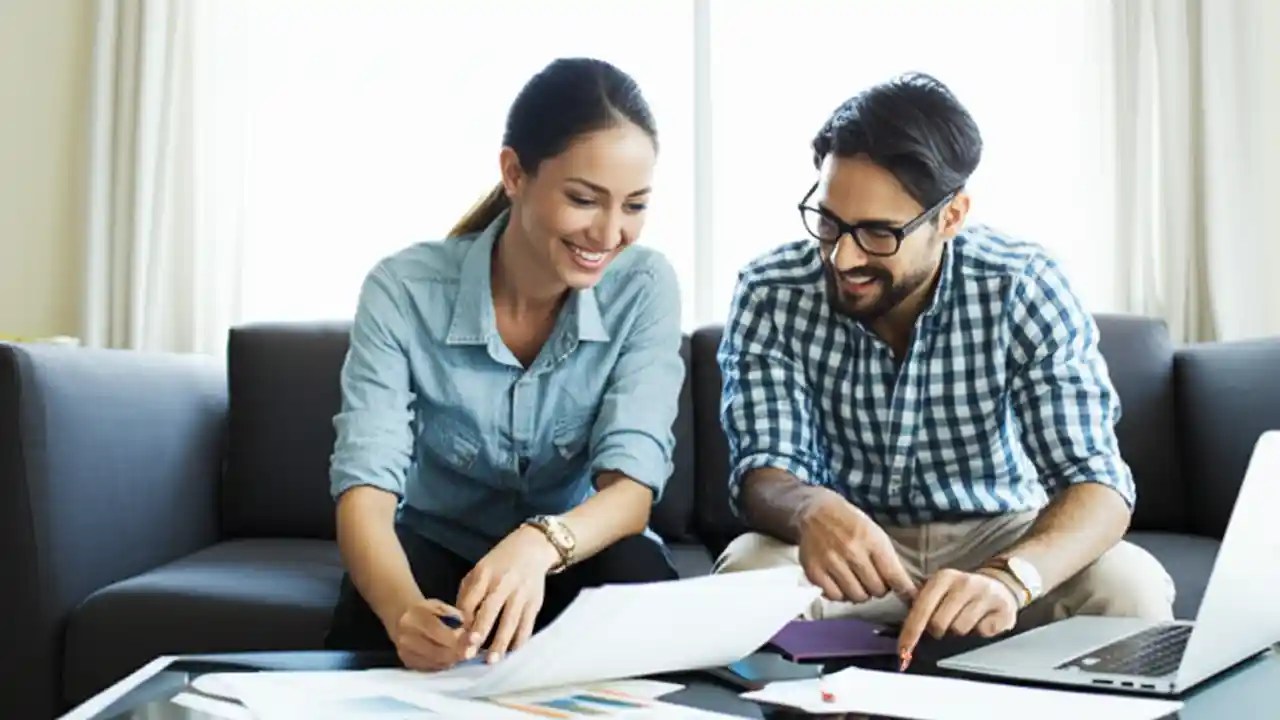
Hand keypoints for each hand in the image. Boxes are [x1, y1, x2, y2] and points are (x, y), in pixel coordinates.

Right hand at [389, 598, 471, 671]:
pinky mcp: (408, 662)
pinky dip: (444, 664)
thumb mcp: (441, 606)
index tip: (475, 640)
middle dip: (459, 653)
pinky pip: (431, 668)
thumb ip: (457, 617)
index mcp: (416, 617)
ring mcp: (405, 652)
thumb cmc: (426, 611)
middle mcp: (407, 636)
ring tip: (463, 653)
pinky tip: (450, 657)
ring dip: (453, 659)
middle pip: (439, 652)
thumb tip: (472, 633)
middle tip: (472, 651)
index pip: (441, 632)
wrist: (402, 619)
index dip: (460, 639)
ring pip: (437, 662)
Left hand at [457, 525, 560, 662]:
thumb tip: (457, 624)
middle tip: (469, 653)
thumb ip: (467, 594)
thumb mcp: (479, 570)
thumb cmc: (499, 563)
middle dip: (479, 632)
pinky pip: (527, 625)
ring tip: (491, 661)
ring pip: (510, 621)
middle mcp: (503, 583)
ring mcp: (521, 593)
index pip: (471, 599)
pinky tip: (511, 653)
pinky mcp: (535, 602)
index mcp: (484, 573)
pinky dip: (519, 640)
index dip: (463, 619)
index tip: (455, 637)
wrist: (532, 548)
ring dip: (500, 642)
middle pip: (490, 610)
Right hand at [797, 489, 916, 603]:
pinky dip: (840, 594)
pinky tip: (840, 582)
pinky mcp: (814, 571)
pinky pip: (835, 596)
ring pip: (857, 596)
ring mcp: (831, 562)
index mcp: (872, 539)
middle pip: (877, 590)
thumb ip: (887, 558)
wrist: (814, 511)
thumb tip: (905, 589)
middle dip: (879, 588)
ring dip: (860, 592)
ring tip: (857, 580)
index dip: (905, 591)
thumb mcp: (874, 532)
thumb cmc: (850, 522)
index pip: (895, 576)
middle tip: (872, 578)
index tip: (909, 597)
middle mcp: (852, 551)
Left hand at [898, 568, 1018, 662]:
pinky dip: (981, 632)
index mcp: (943, 578)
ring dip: (961, 632)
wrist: (1000, 586)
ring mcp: (986, 594)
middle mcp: (964, 583)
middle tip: (946, 625)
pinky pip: (984, 632)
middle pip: (939, 624)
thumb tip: (903, 635)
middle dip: (938, 631)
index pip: (921, 609)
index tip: (902, 650)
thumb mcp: (941, 591)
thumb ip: (922, 606)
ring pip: (961, 630)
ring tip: (967, 620)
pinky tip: (983, 621)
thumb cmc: (962, 594)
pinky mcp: (1004, 609)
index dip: (910, 632)